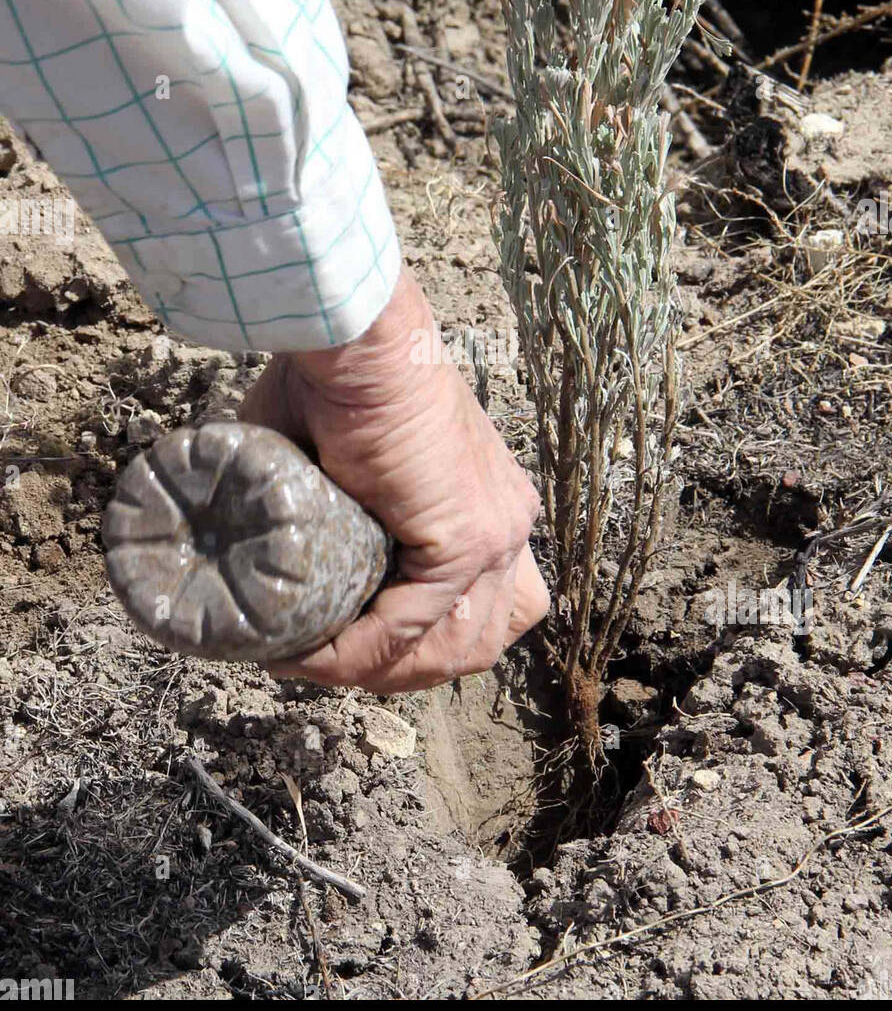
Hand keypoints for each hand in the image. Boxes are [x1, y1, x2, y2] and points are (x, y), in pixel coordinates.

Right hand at [237, 266, 549, 691]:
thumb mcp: (337, 460)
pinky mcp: (467, 539)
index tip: (340, 646)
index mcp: (490, 505)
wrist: (354, 338)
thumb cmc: (337, 380)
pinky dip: (354, 654)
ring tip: (307, 663)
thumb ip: (323, 505)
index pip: (476, 607)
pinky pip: (409, 627)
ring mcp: (497, 533)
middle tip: (325, 663)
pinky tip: (305, 655)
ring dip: (375, 672)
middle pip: (477, 640)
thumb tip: (264, 538)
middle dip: (401, 670)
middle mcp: (508, 523)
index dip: (413, 643)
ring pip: (452, 648)